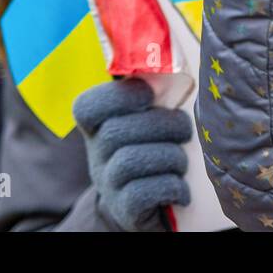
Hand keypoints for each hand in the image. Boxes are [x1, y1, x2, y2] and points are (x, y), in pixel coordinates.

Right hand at [73, 78, 191, 231]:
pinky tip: (181, 188)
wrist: (145, 205)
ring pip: (130, 161)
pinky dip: (170, 187)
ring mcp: (108, 183)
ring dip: (170, 157)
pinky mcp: (124, 209)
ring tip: (182, 160)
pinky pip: (142, 193)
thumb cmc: (154, 148)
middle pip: (117, 132)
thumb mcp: (149, 121)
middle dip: (163, 125)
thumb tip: (182, 63)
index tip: (150, 95)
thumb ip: (158, 95)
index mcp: (100, 126)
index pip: (88, 106)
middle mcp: (97, 154)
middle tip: (184, 130)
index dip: (119, 97)